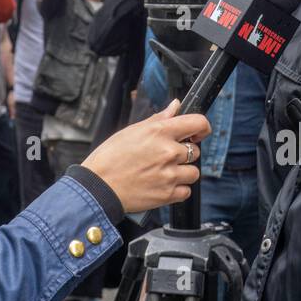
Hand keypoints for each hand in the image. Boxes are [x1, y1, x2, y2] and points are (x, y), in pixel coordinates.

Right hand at [81, 100, 209, 212]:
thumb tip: (175, 106)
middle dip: (184, 153)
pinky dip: (178, 189)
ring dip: (183, 172)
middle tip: (166, 157)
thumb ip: (159, 118)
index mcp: (159, 132)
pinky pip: (186, 191)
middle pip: (195, 150)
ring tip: (164, 172)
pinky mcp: (167, 195)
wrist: (98, 186)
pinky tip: (163, 184)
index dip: (202, 128)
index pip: (198, 123)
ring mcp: (169, 174)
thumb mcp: (132, 130)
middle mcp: (168, 152)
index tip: (197, 133)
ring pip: (194, 172)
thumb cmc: (110, 157)